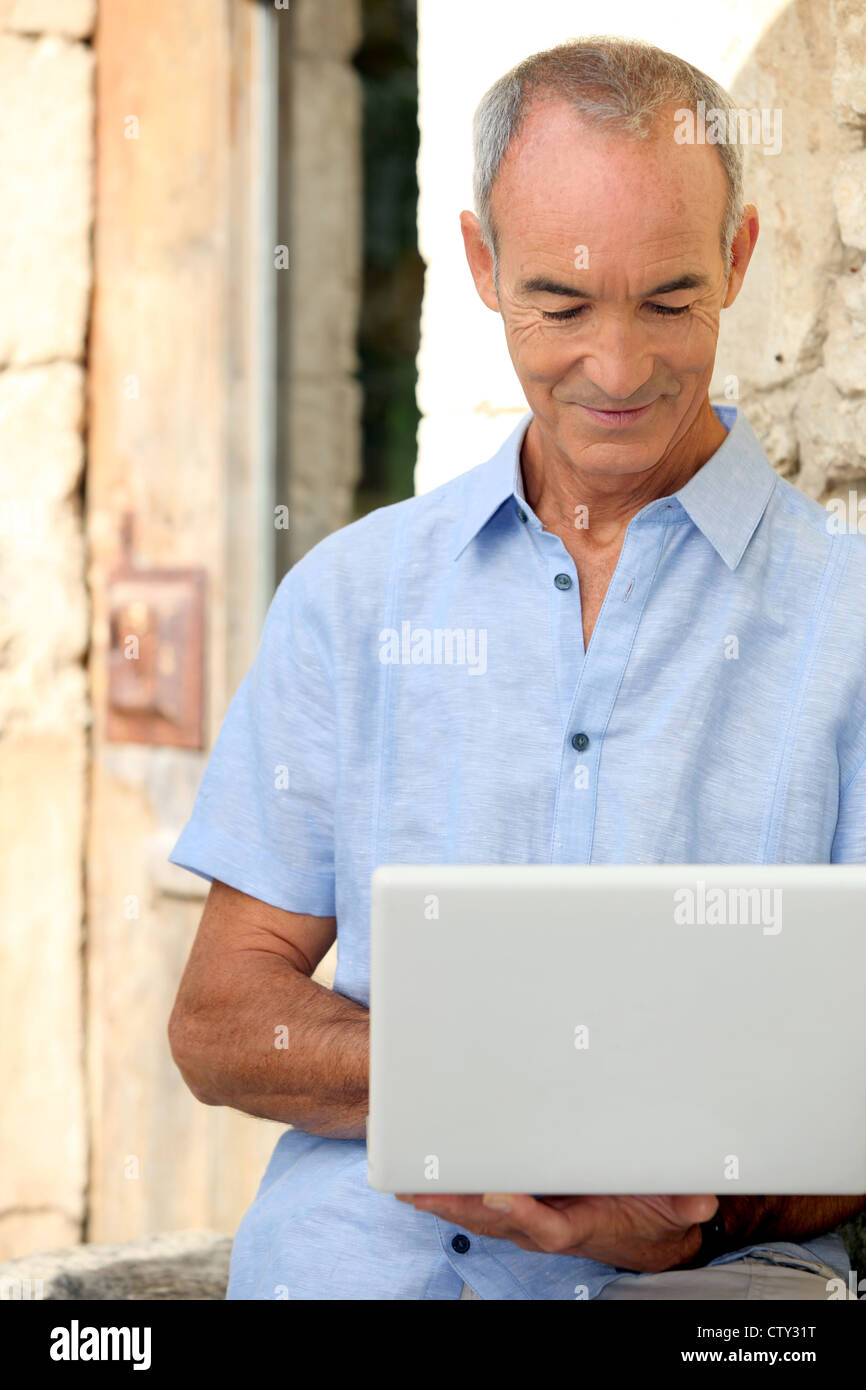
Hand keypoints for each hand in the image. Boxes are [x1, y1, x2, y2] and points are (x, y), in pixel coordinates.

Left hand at [394, 1191, 718, 1271]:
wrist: (647, 1226)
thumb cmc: (655, 1210)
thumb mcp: (678, 1207)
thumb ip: (686, 1202)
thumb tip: (700, 1198)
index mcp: (585, 1224)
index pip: (550, 1225)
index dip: (524, 1214)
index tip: (500, 1194)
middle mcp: (550, 1225)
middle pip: (500, 1220)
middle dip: (462, 1205)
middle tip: (426, 1187)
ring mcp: (532, 1218)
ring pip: (483, 1215)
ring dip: (446, 1202)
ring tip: (409, 1184)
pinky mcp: (522, 1206)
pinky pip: (481, 1202)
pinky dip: (450, 1193)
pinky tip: (421, 1183)